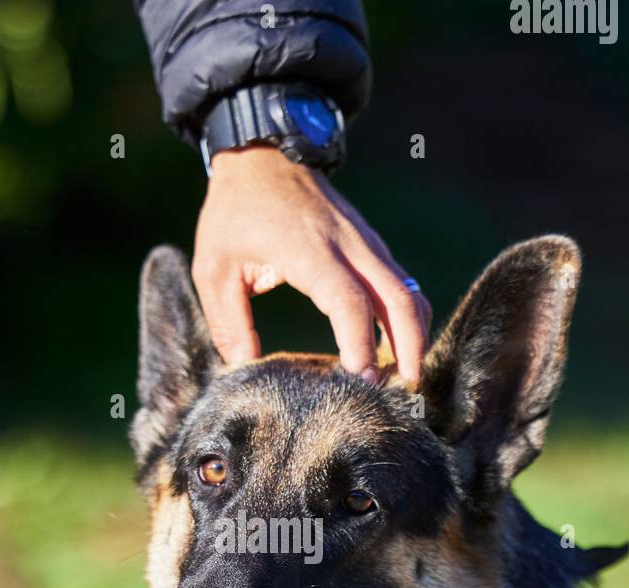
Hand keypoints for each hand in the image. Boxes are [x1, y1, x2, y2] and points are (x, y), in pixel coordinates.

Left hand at [192, 145, 431, 383]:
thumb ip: (228, 323)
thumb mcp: (214, 269)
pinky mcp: (373, 246)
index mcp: (310, 252)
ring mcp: (368, 243)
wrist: (263, 154)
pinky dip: (406, 319)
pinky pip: (402, 286)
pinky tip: (395, 350)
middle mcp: (349, 246)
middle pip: (400, 301)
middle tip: (402, 392)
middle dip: (409, 349)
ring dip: (414, 336)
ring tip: (403, 378)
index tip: (360, 381)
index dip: (360, 345)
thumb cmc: (235, 213)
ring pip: (410, 293)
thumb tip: (246, 371)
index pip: (350, 303)